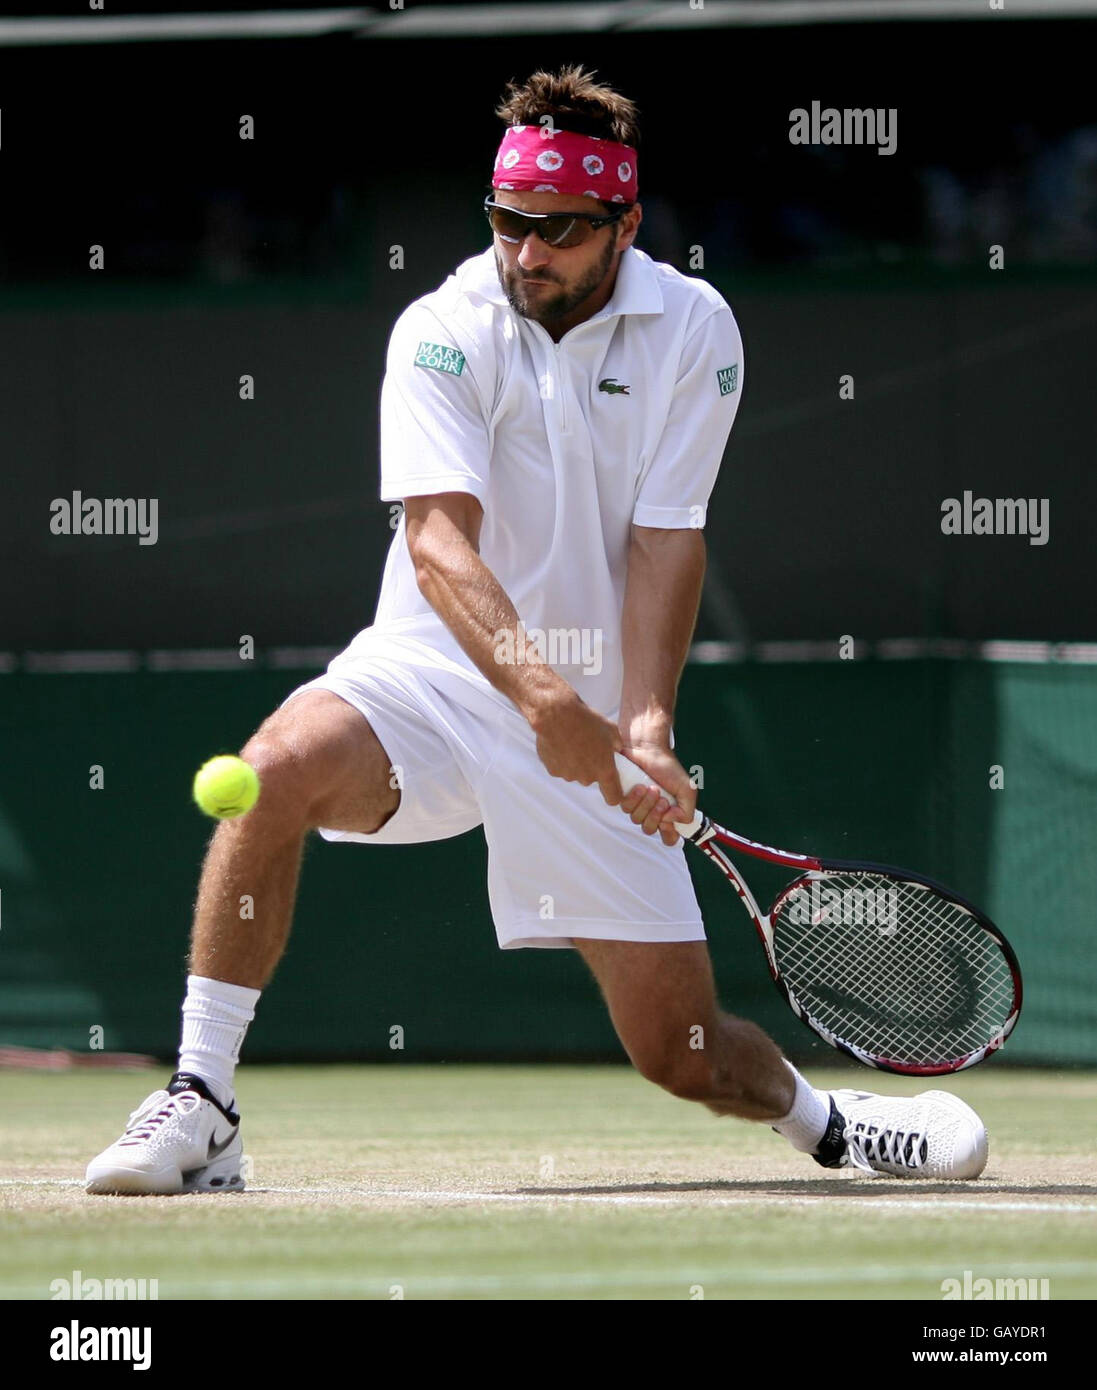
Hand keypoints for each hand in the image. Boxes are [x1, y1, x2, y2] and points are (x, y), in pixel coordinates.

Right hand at [527, 688, 624, 806]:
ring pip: (575, 772)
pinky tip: (561, 743)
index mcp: (604, 770)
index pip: (614, 797)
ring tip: (574, 741)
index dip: (616, 795)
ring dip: (576, 762)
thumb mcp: (611, 730)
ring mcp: (568, 775)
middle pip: (592, 779)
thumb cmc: (586, 720)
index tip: (615, 788)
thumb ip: (616, 746)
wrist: (557, 715)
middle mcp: (586, 777)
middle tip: (590, 748)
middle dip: (592, 767)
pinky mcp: (553, 770)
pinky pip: (561, 768)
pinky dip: (562, 759)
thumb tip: (616, 750)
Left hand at [616, 742, 696, 845]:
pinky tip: (639, 786)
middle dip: (656, 815)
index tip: (669, 820)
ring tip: (651, 787)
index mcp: (668, 813)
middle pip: (649, 830)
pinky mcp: (622, 797)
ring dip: (646, 804)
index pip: (668, 838)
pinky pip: (625, 808)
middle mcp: (651, 812)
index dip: (668, 834)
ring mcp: (636, 806)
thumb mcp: (687, 788)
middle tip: (661, 798)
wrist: (647, 748)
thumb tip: (671, 822)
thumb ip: (687, 811)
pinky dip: (634, 798)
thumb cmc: (667, 767)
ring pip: (637, 820)